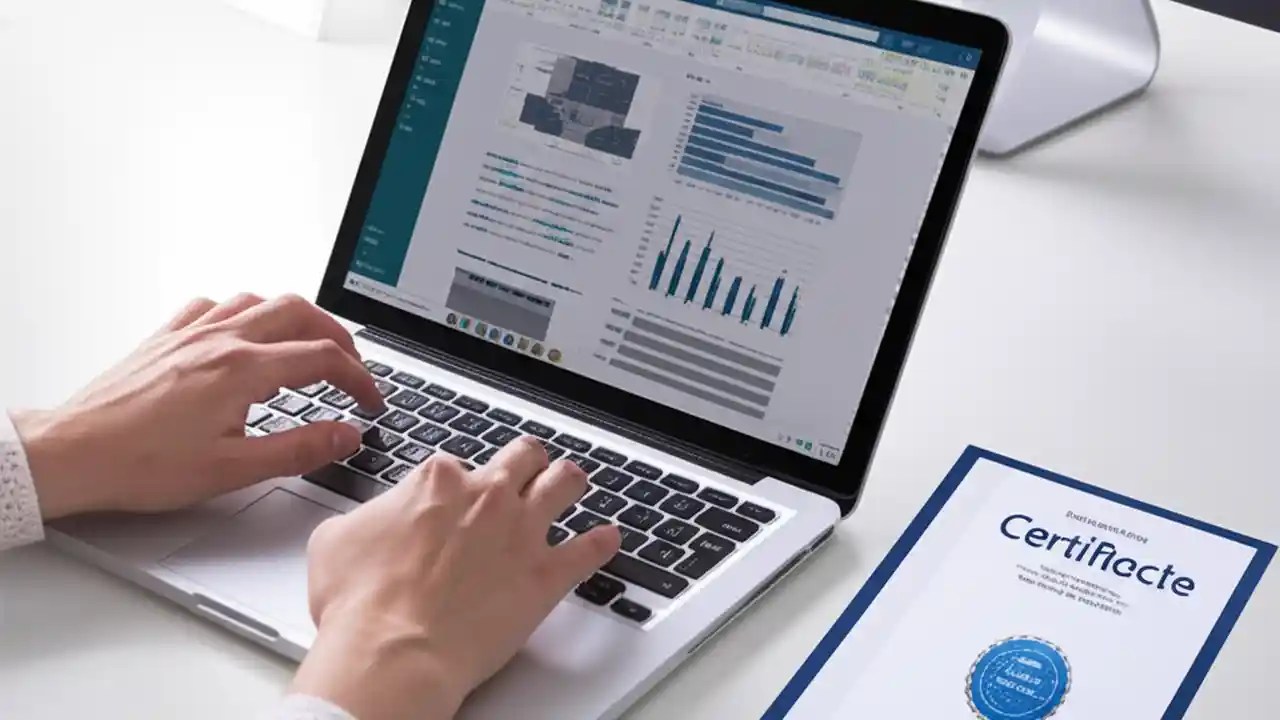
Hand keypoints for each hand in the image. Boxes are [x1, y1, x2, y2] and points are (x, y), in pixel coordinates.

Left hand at [11, 294, 384, 518]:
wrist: (71, 454)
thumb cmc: (139, 464)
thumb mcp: (232, 469)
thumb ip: (299, 448)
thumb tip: (345, 434)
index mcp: (241, 369)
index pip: (322, 358)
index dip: (359, 378)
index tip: (370, 400)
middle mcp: (219, 339)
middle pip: (299, 312)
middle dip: (338, 336)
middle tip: (352, 367)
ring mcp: (190, 333)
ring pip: (258, 300)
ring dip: (295, 318)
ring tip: (308, 345)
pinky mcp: (166, 338)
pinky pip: (215, 306)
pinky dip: (244, 314)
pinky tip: (243, 335)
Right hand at [293, 441, 621, 719]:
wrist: (393, 651)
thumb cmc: (362, 604)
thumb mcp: (335, 541)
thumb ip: (362, 518)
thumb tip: (364, 521)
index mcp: (435, 482)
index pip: (457, 464)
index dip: (457, 481)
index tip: (456, 495)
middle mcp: (485, 497)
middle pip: (522, 457)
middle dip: (525, 461)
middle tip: (526, 470)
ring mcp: (521, 532)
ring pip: (564, 483)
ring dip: (570, 481)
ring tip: (574, 482)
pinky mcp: (545, 575)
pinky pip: (589, 550)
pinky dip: (602, 543)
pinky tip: (609, 538)